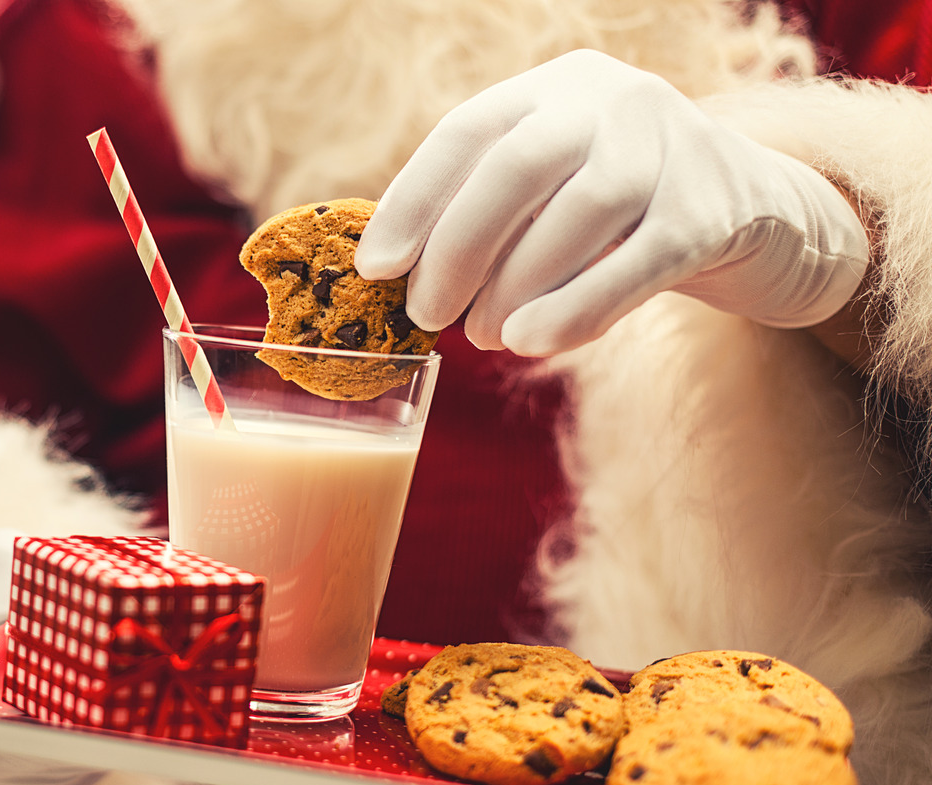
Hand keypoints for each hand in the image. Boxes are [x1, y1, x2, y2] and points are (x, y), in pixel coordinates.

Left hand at [354, 49, 868, 356]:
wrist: (764, 214)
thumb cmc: (622, 215)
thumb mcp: (554, 188)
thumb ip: (487, 211)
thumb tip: (392, 273)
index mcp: (556, 87)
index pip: (467, 132)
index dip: (412, 202)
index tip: (375, 269)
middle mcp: (613, 100)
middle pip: (516, 168)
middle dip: (456, 251)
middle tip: (428, 316)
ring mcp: (671, 148)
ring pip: (575, 217)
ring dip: (512, 289)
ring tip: (484, 337)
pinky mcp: (714, 212)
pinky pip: (635, 264)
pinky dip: (575, 308)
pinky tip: (533, 342)